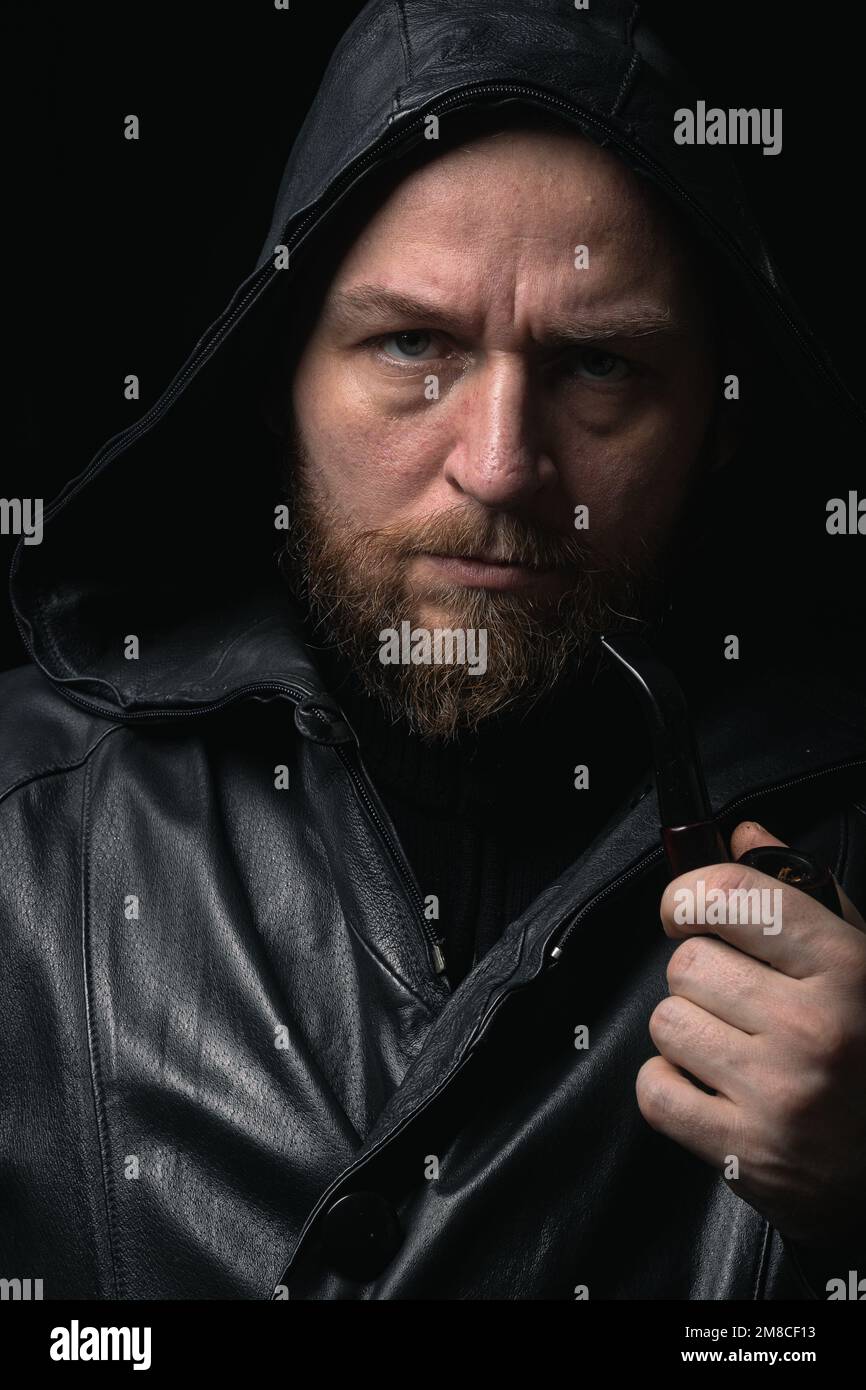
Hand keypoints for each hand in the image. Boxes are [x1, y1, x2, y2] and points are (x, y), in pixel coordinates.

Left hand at [636, 821, 865, 1246]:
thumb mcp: (862, 960)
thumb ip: (802, 894)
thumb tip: (742, 835)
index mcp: (846, 968)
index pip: (731, 897)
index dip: (688, 894)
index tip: (685, 909)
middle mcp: (812, 1027)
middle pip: (687, 963)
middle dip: (699, 976)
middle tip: (734, 998)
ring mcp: (778, 1093)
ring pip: (666, 1021)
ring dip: (687, 1030)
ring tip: (732, 1046)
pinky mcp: (746, 1151)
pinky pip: (655, 1090)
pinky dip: (671, 1086)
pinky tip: (713, 1087)